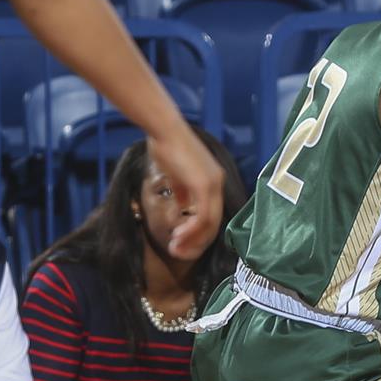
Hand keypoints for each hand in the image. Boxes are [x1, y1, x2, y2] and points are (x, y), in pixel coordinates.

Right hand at [147, 124, 223, 260]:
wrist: (162, 129)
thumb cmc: (165, 146)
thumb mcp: (176, 175)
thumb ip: (182, 192)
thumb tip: (182, 209)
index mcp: (213, 181)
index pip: (212, 214)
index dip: (198, 232)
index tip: (182, 242)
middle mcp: (217, 183)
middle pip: (214, 223)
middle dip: (196, 241)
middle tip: (178, 252)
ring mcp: (213, 184)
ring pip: (210, 223)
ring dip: (192, 239)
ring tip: (175, 248)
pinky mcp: (204, 184)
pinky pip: (202, 216)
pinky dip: (192, 230)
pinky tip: (177, 236)